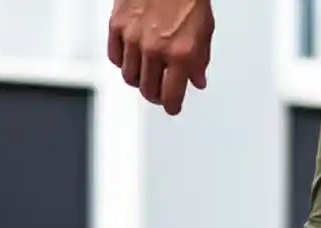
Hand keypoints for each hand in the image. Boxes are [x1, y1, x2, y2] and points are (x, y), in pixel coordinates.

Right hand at [108, 0, 213, 115]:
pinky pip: (115, 57)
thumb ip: (200, 59)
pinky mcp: (117, 26)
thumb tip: (198, 81)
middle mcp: (156, 50)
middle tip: (160, 93)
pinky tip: (132, 58)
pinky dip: (123, 62)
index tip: (172, 107)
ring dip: (139, 80)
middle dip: (156, 95)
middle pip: (149, 91)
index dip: (172, 106)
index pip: (172, 96)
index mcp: (182, 54)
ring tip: (147, 75)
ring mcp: (134, 39)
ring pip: (130, 77)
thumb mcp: (205, 30)